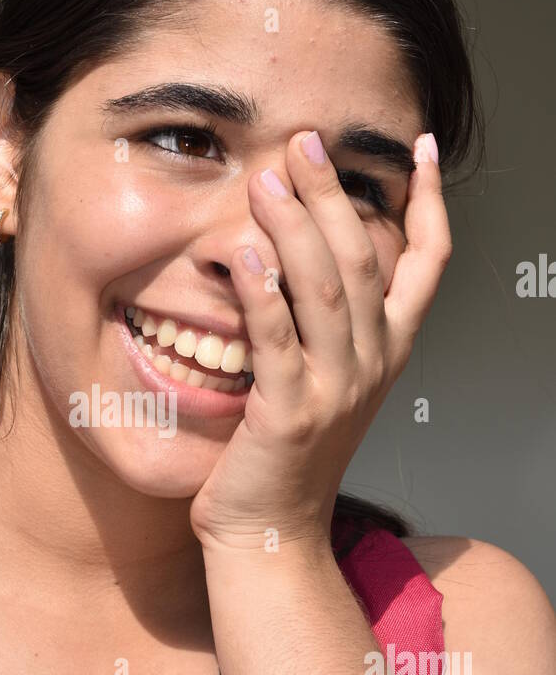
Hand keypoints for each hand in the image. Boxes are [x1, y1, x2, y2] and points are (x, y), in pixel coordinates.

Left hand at [189, 129, 450, 553]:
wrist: (272, 534)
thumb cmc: (288, 455)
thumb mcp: (329, 379)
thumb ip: (328, 321)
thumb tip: (305, 248)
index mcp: (387, 350)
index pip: (427, 264)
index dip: (429, 204)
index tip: (420, 149)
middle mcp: (371, 364)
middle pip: (366, 258)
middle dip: (336, 192)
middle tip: (304, 141)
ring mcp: (334, 389)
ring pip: (325, 289)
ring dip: (297, 226)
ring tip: (268, 177)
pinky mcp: (287, 414)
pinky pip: (278, 341)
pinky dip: (264, 294)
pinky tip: (245, 254)